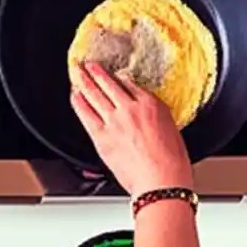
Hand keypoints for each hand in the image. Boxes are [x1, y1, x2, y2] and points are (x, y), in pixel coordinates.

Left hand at [70, 62, 193, 195]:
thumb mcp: (171, 130)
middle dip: (96, 72)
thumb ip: (155, 119)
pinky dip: (78, 101)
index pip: (130, 85)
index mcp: (152, 106)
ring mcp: (113, 120)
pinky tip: (74, 96)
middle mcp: (131, 109)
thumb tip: (146, 117)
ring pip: (94, 94)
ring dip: (83, 80)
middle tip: (88, 64)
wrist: (161, 181)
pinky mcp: (100, 134)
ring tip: (77, 72)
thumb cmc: (172, 163)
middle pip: (108, 84)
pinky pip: (85, 113)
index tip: (113, 75)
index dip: (118, 78)